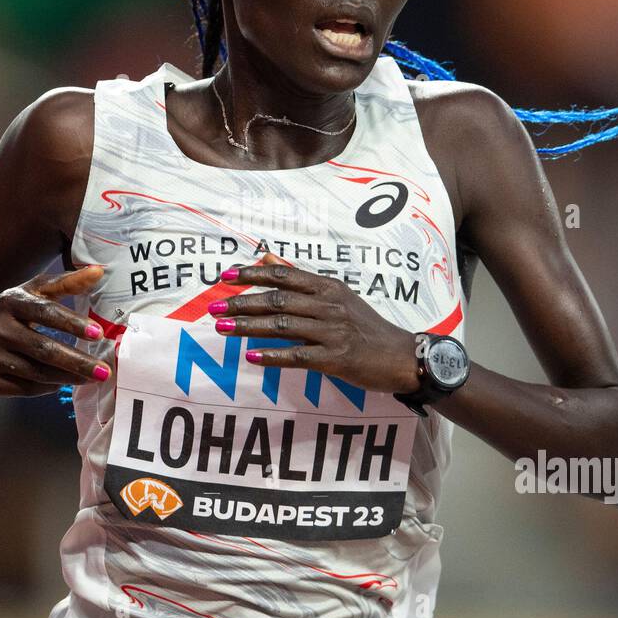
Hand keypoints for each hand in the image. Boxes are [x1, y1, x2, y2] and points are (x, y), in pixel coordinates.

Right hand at [0, 264, 112, 395]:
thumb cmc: (13, 311)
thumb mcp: (34, 291)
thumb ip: (67, 283)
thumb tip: (98, 271)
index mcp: (10, 302)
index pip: (45, 312)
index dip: (73, 323)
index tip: (99, 334)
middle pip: (43, 350)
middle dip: (77, 362)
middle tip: (104, 371)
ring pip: (36, 374)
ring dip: (67, 378)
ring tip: (90, 378)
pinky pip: (24, 389)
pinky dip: (47, 388)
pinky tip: (60, 382)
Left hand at [210, 253, 420, 392]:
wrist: (402, 356)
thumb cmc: (366, 326)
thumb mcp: (337, 295)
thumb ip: (300, 279)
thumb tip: (266, 259)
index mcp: (328, 288)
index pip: (284, 276)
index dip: (252, 275)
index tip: (226, 276)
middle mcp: (329, 306)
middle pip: (277, 300)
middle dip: (242, 303)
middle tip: (215, 307)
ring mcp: (332, 332)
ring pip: (282, 325)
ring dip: (248, 327)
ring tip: (223, 328)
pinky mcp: (335, 359)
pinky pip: (297, 355)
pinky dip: (273, 355)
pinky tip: (251, 356)